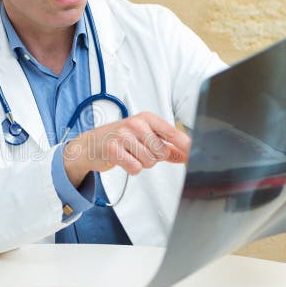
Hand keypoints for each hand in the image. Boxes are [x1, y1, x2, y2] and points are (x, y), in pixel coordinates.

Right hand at [62, 111, 190, 186]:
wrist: (90, 144)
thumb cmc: (119, 139)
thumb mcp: (144, 137)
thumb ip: (167, 147)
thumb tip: (186, 155)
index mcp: (147, 118)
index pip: (172, 133)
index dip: (185, 146)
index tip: (195, 153)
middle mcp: (136, 123)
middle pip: (161, 152)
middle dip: (154, 158)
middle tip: (139, 151)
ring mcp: (123, 135)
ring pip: (149, 161)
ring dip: (141, 163)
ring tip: (129, 154)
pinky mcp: (113, 149)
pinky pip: (135, 168)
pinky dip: (131, 168)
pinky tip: (123, 160)